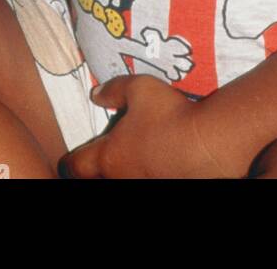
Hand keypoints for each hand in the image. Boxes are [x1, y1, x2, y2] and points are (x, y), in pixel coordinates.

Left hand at [58, 75, 226, 179]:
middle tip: (103, 155)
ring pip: (122, 179)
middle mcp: (120, 178)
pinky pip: (145, 178)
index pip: (76, 165)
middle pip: (98, 177)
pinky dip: (145, 171)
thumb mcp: (139, 88)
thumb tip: (96, 94)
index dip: (70, 161)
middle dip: (97, 167)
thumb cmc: (169, 114)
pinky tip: (157, 160)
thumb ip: (114, 90)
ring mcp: (142, 186)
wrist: (208, 144)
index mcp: (108, 156)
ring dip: (123, 169)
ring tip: (134, 154)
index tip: (68, 159)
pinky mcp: (163, 187)